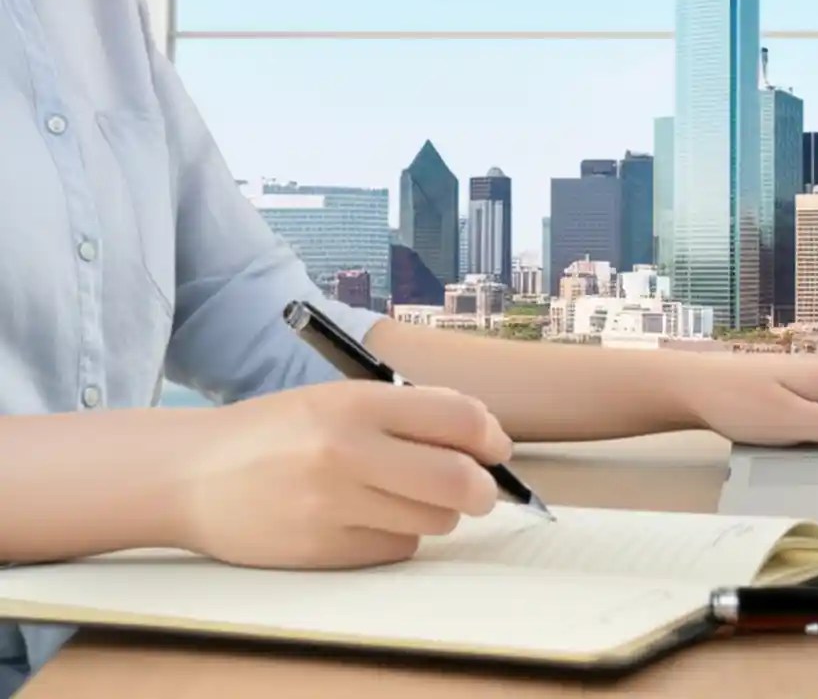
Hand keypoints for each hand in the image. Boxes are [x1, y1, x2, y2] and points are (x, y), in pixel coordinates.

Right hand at [177, 381, 511, 569]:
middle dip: (485, 489)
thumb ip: (405, 414)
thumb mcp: (335, 400)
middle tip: (482, 489)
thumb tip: (483, 440)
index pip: (458, 417)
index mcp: (355, 403)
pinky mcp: (323, 550)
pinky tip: (365, 519)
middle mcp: (347, 451)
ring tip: (404, 497)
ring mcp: (334, 505)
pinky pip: (397, 549)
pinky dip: (397, 537)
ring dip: (437, 513)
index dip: (491, 437)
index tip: (496, 447)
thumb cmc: (274, 433)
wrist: (188, 474)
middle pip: (460, 481)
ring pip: (435, 521)